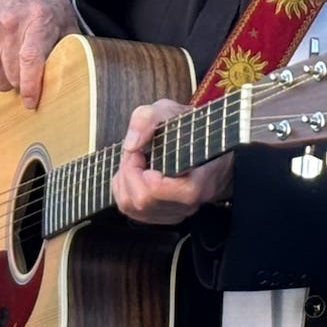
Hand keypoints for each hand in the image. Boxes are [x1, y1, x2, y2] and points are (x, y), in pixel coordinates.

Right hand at [0, 0, 76, 108]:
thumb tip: (77, 77)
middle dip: (21, 84)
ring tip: (18, 70)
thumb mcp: (66, 23)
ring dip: (7, 80)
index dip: (29, 85)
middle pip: (11, 72)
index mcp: (38, 20)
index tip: (31, 102)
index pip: (30, 58)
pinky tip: (4, 66)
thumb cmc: (47, 11)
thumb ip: (71, 49)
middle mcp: (10, 24)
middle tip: (31, 79)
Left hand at [113, 98, 230, 225]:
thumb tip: (130, 145)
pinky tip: (133, 173)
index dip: (149, 176)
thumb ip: (149, 119)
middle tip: (135, 152)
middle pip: (144, 200)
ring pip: (133, 208)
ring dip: (124, 180)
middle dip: (129, 171)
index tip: (142, 154)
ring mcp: (175, 213)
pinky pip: (130, 210)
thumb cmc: (188, 129)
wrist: (202, 146)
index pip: (174, 191)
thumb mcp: (170, 110)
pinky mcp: (161, 217)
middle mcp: (189, 203)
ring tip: (134, 160)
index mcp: (202, 179)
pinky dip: (123, 189)